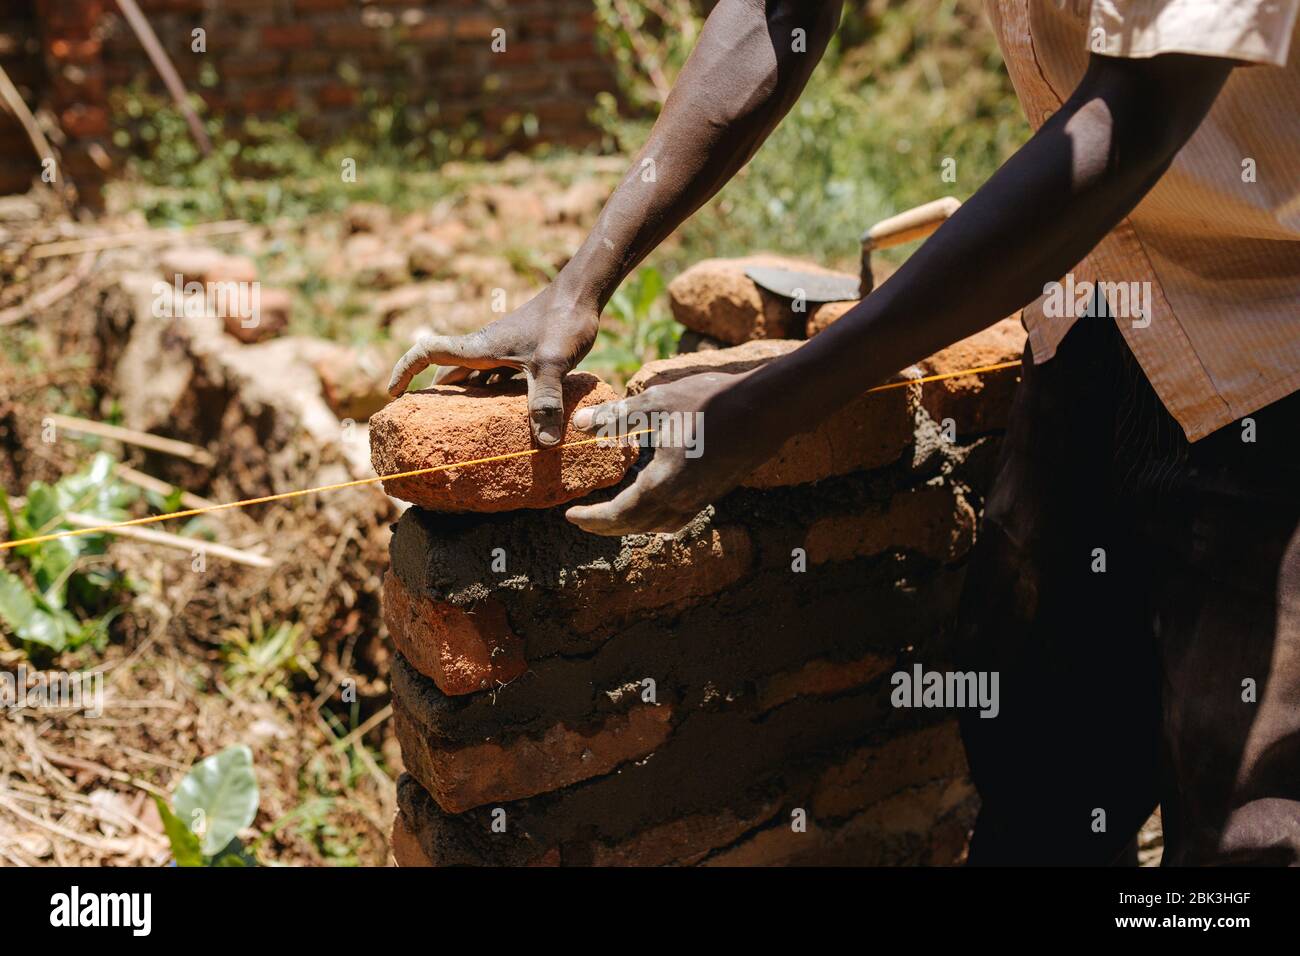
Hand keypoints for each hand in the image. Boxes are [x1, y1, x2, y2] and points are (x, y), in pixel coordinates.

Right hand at [386, 288, 598, 444]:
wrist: (583, 294)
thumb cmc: (562, 321)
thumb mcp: (552, 364)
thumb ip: (545, 401)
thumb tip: (545, 443)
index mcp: (480, 348)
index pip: (427, 353)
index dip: (405, 369)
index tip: (392, 392)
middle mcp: (486, 349)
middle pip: (449, 372)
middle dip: (434, 396)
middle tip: (423, 425)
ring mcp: (504, 351)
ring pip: (475, 378)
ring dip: (465, 400)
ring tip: (461, 431)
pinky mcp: (524, 355)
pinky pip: (499, 380)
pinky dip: (495, 398)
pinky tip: (508, 419)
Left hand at [565, 369, 782, 535]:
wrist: (767, 409)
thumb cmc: (712, 402)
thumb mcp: (658, 403)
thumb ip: (618, 417)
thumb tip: (580, 423)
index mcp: (663, 484)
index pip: (619, 514)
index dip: (592, 519)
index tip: (570, 515)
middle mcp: (683, 500)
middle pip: (636, 526)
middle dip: (606, 527)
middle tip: (583, 521)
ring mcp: (702, 499)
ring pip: (660, 525)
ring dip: (632, 525)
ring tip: (614, 516)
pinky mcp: (715, 492)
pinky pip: (678, 517)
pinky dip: (656, 518)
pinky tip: (653, 501)